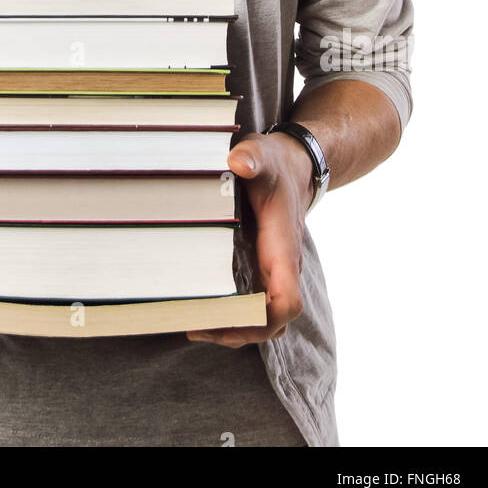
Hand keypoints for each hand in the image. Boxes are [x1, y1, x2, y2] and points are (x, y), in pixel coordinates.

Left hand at [186, 130, 314, 347]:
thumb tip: (238, 163)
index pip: (287, 301)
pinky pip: (256, 303)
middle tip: (195, 327)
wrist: (292, 166)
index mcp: (283, 247)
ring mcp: (274, 270)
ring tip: (195, 324)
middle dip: (239, 332)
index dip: (262, 320)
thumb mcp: (261, 156)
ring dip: (236, 328)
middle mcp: (282, 266)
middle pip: (275, 321)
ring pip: (266, 317)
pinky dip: (234, 314)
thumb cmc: (275, 165)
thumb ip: (252, 158)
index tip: (225, 319)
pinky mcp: (263, 268)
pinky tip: (204, 308)